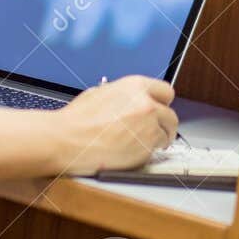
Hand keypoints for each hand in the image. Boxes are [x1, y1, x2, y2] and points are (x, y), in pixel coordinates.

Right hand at [50, 76, 176, 174]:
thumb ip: (124, 95)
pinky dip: (148, 152)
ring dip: (157, 139)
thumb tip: (132, 99)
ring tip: (140, 144)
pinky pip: (157, 150)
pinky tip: (132, 151)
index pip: (166, 91)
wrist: (67, 140)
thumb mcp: (100, 93)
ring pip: (166, 134)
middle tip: (154, 131)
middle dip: (163, 125)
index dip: (162, 103)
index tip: (160, 110)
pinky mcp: (147, 147)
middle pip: (171, 115)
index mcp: (135, 86)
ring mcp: (149, 126)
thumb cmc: (77, 120)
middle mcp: (146, 103)